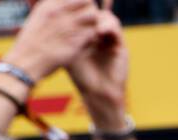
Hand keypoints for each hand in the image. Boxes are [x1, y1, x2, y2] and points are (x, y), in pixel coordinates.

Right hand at [4, 0, 102, 82]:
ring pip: (94, 19)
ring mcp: (67, 28)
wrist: (26, 62)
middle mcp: (60, 13)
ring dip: (94, 26)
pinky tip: (88, 45)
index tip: (83, 11)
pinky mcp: (74, 44)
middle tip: (89, 22)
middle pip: (89, 3)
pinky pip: (93, 36)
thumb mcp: (40, 16)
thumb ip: (55, 7)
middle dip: (92, 12)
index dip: (84, 3)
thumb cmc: (32, 41)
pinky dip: (93, 40)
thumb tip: (67, 3)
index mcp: (51, 5)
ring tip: (90, 33)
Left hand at [66, 7, 128, 128]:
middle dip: (87, 9)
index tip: (68, 8)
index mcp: (84, 34)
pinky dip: (108, 25)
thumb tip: (57, 16)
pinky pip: (115, 26)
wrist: (98, 93)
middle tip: (79, 12)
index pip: (81, 14)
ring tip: (91, 26)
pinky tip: (100, 32)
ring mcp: (109, 38)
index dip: (77, 9)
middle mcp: (97, 34)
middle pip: (93, 11)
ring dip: (97, 18)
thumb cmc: (81, 77)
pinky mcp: (120, 44)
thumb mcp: (69, 52)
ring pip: (104, 16)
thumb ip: (67, 35)